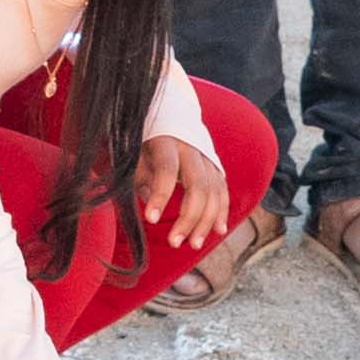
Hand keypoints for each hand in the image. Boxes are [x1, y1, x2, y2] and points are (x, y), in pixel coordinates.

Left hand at [136, 135, 229, 251]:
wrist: (170, 115)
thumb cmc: (145, 140)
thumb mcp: (135, 153)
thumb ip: (141, 176)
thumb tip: (151, 203)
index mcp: (167, 141)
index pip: (167, 171)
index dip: (160, 196)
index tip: (150, 219)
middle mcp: (192, 149)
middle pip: (198, 187)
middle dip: (188, 218)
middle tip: (174, 243)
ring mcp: (208, 158)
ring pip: (214, 193)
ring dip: (206, 222)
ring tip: (193, 244)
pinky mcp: (217, 167)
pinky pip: (223, 192)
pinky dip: (222, 213)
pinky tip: (219, 231)